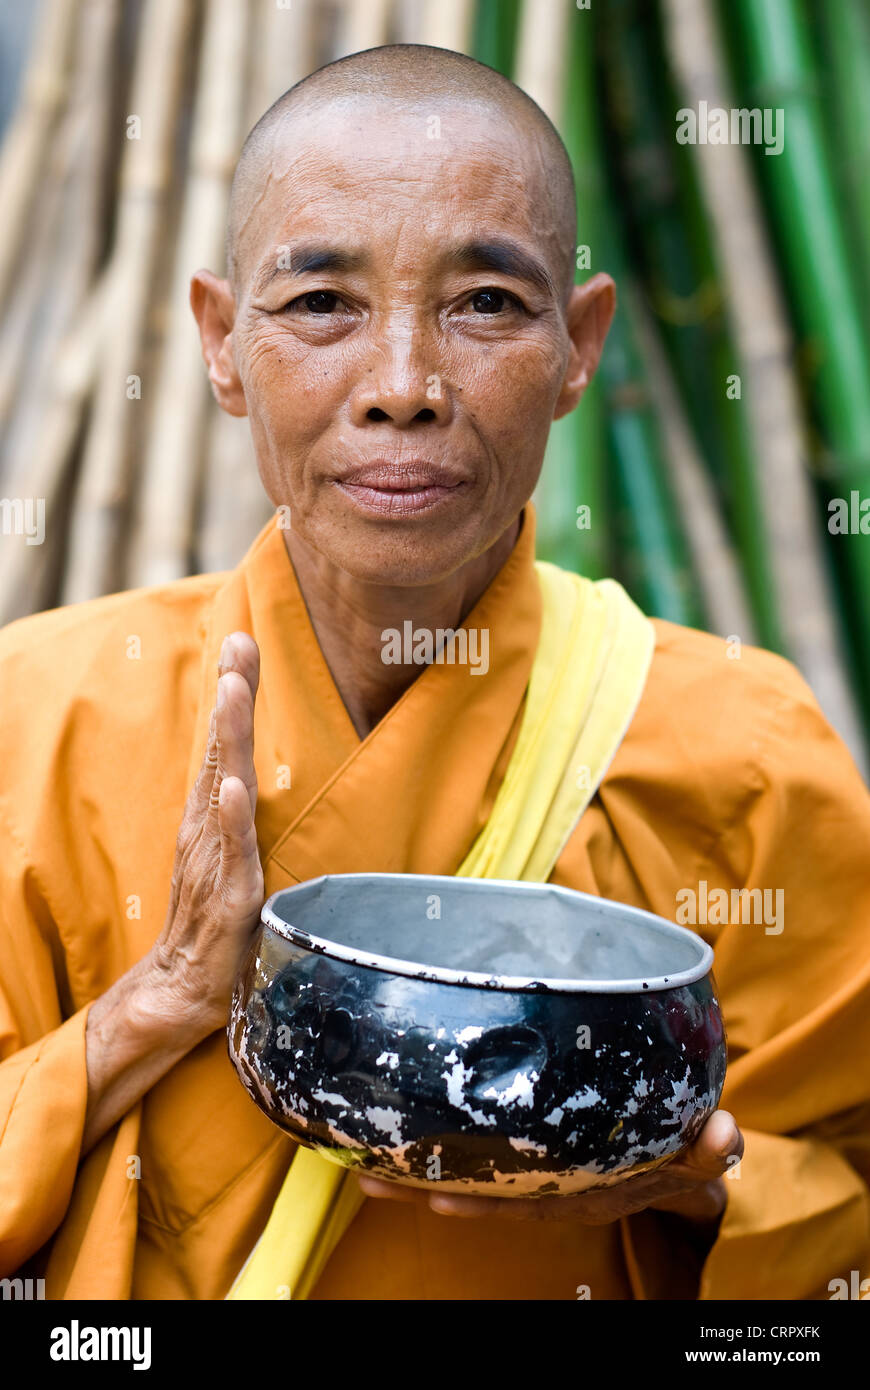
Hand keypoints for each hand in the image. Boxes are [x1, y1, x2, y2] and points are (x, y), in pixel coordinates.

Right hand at [141, 630, 263, 1039]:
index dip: (234, 692)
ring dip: (228, 738)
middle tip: (238, 642)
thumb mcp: (230, 850)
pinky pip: (232, 849)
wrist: (184, 982)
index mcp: (211, 811)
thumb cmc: (213, 915)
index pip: (222, 740)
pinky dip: (231, 818)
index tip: (242, 640)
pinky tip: (232, 789)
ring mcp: (216, 854)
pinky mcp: (231, 891)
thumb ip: (238, 809)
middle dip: (232, 693)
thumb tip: (249, 767)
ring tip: (234, 692)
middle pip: (220, 748)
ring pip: (224, 786)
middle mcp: (207, 823)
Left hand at [357, 1109, 742, 1224]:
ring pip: (469, 1177)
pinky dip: (431, 1149)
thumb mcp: (693, 1157)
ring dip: (415, 1172)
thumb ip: (706, 1149)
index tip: (445, 1202)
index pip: (530, 1202)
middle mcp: (549, 1190)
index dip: (488, 1203)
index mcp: (582, 1192)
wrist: (670, 1162)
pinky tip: (387, 1135)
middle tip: (375, 1180)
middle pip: (483, 1195)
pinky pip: (471, 1154)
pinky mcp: (518, 1151)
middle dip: (428, 1189)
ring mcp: (532, 1175)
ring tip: (360, 1164)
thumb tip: (728, 1134)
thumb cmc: (671, 1154)